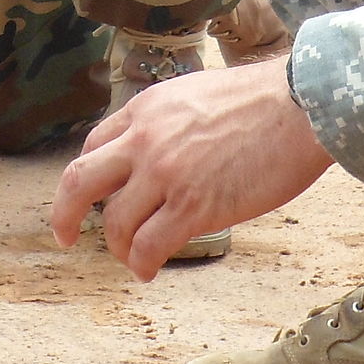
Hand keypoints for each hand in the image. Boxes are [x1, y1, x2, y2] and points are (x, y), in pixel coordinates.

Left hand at [49, 57, 333, 279]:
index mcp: (145, 108)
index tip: (93, 197)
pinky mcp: (193, 207)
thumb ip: (169, 120)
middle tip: (64, 236)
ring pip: (116, 223)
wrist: (299, 106)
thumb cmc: (263, 99)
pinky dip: (142, 264)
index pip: (94, 146)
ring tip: (133, 258)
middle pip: (80, 182)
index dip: (90, 177)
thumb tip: (165, 148)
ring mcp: (166, 175)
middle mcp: (145, 140)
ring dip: (120, 247)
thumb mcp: (196, 92)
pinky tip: (148, 271)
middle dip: (65, 214)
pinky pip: (149, 246)